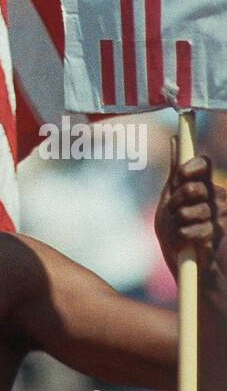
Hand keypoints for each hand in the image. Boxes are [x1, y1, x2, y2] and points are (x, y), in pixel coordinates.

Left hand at [155, 150, 226, 278]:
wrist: (180, 253)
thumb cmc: (173, 221)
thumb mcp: (171, 193)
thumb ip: (175, 168)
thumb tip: (175, 137)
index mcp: (205, 183)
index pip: (204, 163)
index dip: (191, 166)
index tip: (179, 175)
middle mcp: (217, 196)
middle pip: (194, 188)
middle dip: (177, 199)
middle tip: (173, 209)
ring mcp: (219, 215)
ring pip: (191, 211)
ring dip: (178, 220)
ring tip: (180, 226)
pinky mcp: (217, 234)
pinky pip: (193, 230)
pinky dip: (183, 235)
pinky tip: (185, 238)